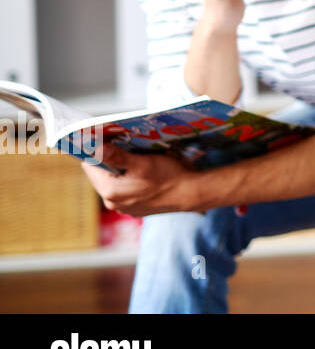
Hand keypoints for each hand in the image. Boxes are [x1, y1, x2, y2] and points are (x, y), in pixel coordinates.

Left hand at [79, 143, 201, 216]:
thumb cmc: (169, 176)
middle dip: (112, 161)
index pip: (90, 166)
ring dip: (122, 170)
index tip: (107, 140)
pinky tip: (146, 175)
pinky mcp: (135, 208)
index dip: (97, 152)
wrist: (190, 193)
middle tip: (128, 149)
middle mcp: (113, 203)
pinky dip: (131, 180)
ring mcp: (124, 207)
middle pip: (102, 174)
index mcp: (110, 191)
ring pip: (114, 181)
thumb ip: (117, 156)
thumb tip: (96, 148)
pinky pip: (125, 190)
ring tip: (139, 161)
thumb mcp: (143, 162)